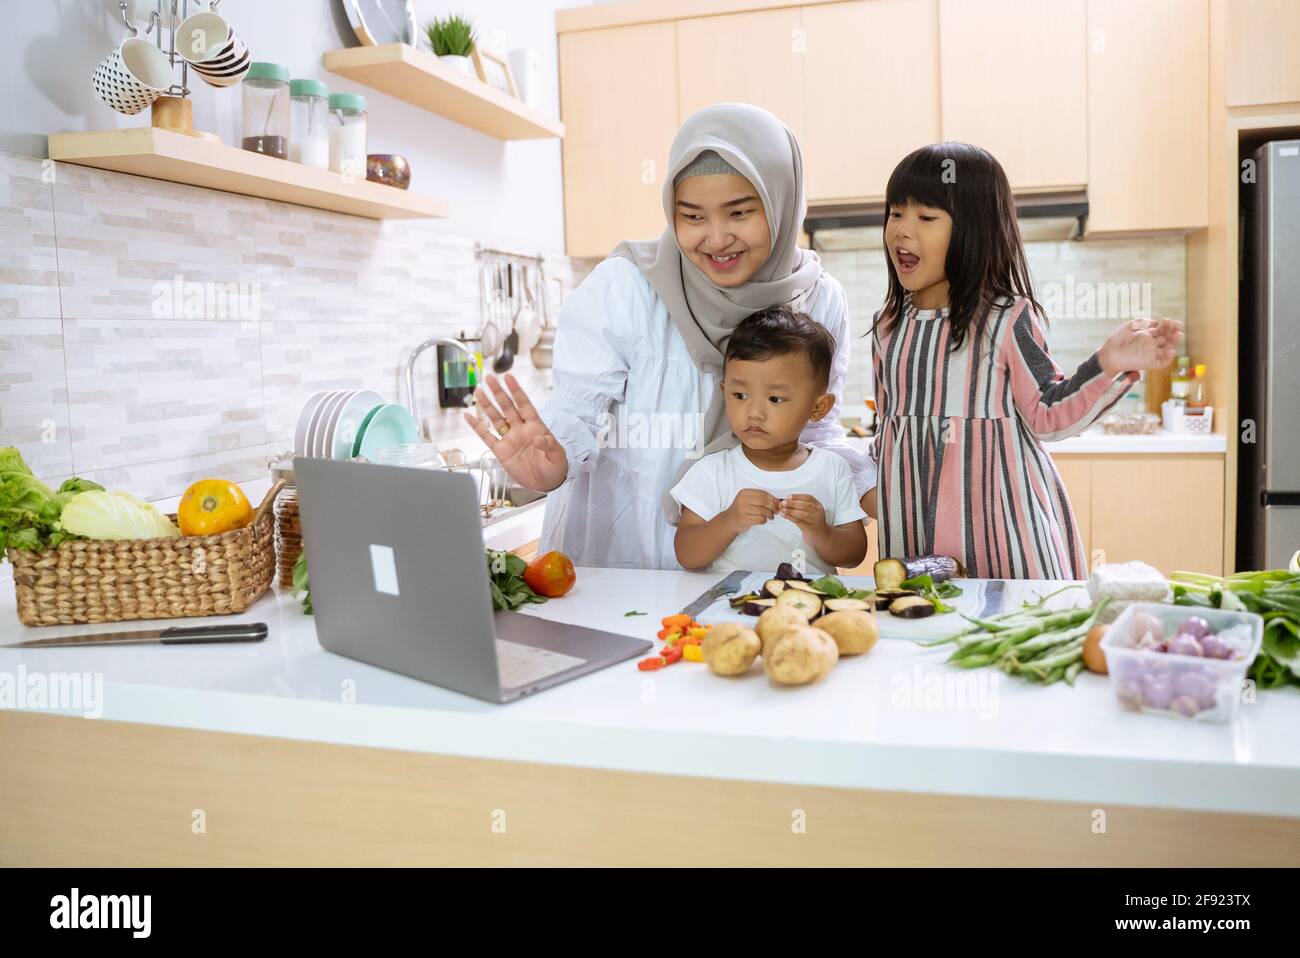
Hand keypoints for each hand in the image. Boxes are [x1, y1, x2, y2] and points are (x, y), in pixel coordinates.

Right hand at [463, 373, 567, 491]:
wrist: (547, 483)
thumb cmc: (555, 467)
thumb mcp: (557, 455)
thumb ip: (549, 445)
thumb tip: (539, 438)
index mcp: (535, 426)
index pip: (524, 404)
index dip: (516, 391)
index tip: (509, 377)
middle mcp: (521, 429)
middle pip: (508, 407)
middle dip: (499, 392)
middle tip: (490, 378)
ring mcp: (510, 439)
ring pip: (496, 418)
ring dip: (487, 405)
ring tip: (479, 391)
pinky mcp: (501, 451)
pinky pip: (487, 437)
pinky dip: (477, 427)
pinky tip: (469, 417)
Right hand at [724, 488, 779, 534]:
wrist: (730, 520)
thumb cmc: (742, 509)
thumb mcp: (747, 500)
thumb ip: (760, 498)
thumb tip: (778, 501)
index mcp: (744, 493)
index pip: (763, 493)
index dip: (773, 498)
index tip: (778, 503)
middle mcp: (742, 500)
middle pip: (763, 502)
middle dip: (773, 507)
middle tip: (777, 511)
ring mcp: (742, 510)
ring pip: (763, 511)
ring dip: (770, 515)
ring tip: (771, 517)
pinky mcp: (744, 519)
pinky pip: (759, 519)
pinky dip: (764, 520)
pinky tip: (764, 520)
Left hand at [779, 494, 831, 545]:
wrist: (820, 534)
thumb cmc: (813, 521)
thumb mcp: (810, 511)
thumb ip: (801, 505)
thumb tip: (786, 500)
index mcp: (818, 505)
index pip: (808, 498)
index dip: (797, 496)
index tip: (788, 497)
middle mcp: (818, 512)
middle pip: (806, 505)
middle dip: (793, 503)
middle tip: (784, 502)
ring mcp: (815, 520)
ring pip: (803, 514)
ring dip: (791, 511)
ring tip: (783, 509)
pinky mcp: (810, 528)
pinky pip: (799, 522)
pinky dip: (791, 518)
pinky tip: (785, 515)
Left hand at [1098, 317, 1183, 375]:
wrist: (1108, 354)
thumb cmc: (1117, 340)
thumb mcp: (1129, 326)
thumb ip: (1143, 322)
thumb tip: (1156, 322)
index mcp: (1148, 335)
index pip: (1162, 330)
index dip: (1167, 325)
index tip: (1169, 320)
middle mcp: (1151, 344)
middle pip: (1167, 338)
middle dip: (1173, 331)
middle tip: (1177, 325)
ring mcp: (1151, 354)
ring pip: (1168, 349)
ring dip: (1174, 342)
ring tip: (1177, 334)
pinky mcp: (1149, 363)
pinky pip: (1163, 363)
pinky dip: (1169, 358)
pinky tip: (1170, 350)